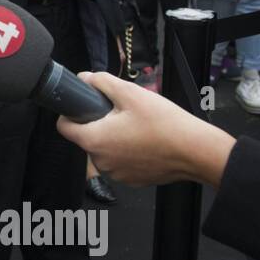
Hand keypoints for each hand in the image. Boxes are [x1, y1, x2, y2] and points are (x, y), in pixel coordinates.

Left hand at [55, 72, 234, 187]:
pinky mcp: (131, 180)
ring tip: (137, 128)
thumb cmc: (164, 123)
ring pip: (105, 150)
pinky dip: (128, 152)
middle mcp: (100, 161)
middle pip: (87, 137)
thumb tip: (84, 78)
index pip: (64, 127)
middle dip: (99, 124)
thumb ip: (101, 82)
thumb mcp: (130, 93)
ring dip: (114, 138)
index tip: (84, 106)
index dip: (70, 113)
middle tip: (122, 114)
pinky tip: (145, 142)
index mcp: (94, 140)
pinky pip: (120, 162)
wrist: (195, 151)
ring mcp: (115, 174)